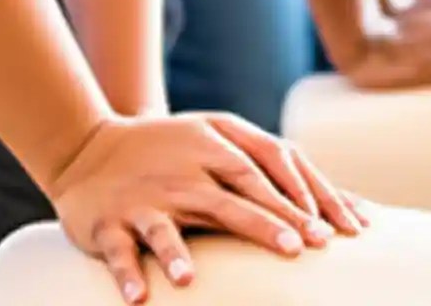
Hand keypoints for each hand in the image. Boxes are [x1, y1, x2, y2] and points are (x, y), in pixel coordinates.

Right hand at [47, 113, 368, 302]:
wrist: (87, 148)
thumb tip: (344, 202)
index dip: (304, 194)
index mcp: (214, 143)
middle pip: (233, 193)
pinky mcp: (111, 222)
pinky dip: (129, 274)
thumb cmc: (171, 151)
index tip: (337, 228)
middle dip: (270, 220)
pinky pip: (121, 250)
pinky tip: (143, 297)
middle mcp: (183, 168)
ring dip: (183, 252)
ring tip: (196, 277)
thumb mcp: (216, 140)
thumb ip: (268, 164)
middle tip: (306, 246)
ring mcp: (146, 197)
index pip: (269, 162)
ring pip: (169, 225)